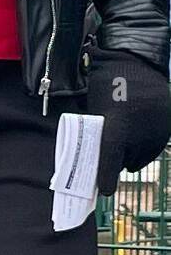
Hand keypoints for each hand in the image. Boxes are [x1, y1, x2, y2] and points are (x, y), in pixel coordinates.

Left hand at [84, 46, 170, 194]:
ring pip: (142, 157)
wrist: (136, 62)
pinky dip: (144, 147)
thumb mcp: (94, 105)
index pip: (110, 160)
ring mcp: (156, 132)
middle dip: (115, 163)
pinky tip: (136, 138)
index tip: (104, 191)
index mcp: (116, 127)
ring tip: (121, 144)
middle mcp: (139, 133)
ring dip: (131, 156)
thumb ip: (95, 128)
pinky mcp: (167, 128)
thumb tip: (91, 150)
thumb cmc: (107, 82)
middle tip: (106, 156)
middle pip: (126, 161)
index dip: (106, 177)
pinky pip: (155, 147)